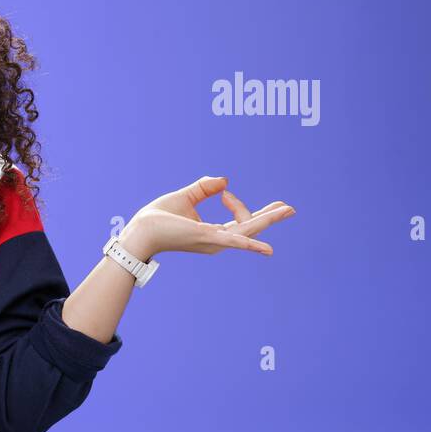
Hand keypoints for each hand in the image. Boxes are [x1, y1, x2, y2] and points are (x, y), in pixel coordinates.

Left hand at [122, 176, 294, 259]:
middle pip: (250, 227)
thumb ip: (204, 188)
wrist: (140, 230)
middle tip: (290, 208)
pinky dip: (251, 244)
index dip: (236, 201)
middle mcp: (217, 241)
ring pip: (248, 229)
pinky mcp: (207, 237)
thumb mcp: (185, 197)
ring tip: (287, 210)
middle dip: (270, 217)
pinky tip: (267, 249)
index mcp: (213, 233)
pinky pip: (235, 240)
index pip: (239, 218)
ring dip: (268, 219)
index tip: (222, 191)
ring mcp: (214, 241)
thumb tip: (225, 181)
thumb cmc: (158, 218)